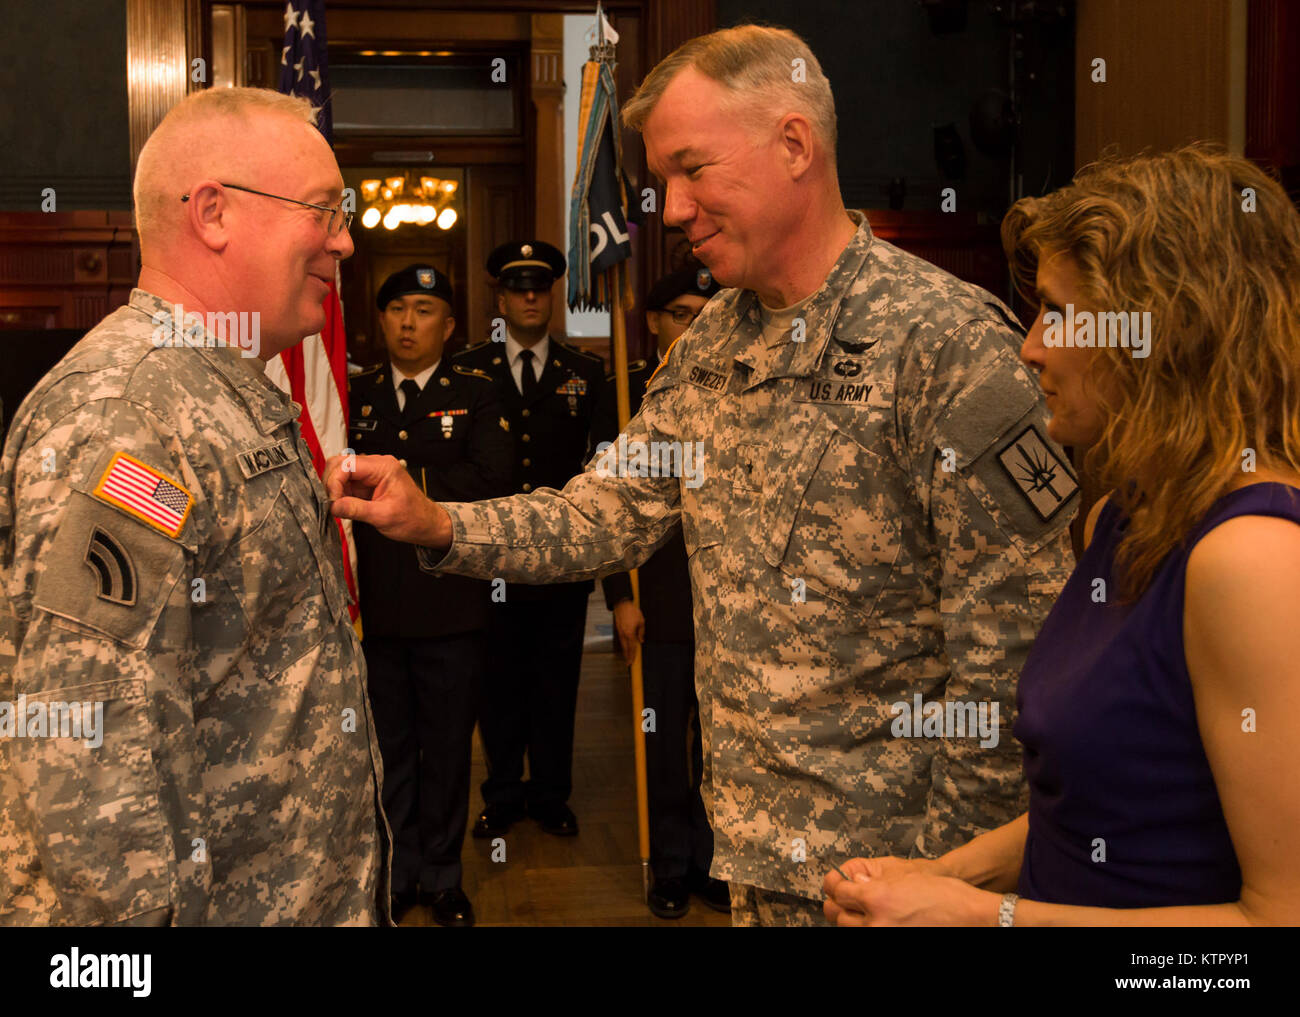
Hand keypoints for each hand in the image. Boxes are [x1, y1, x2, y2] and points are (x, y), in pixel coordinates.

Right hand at [324, 453, 450, 546]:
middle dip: (331, 483)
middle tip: (331, 503)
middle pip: (340, 463)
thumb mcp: (383, 516)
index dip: (334, 482)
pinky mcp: (368, 484)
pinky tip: (343, 506)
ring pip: (341, 473)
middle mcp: (377, 466)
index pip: (347, 464)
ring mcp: (372, 474)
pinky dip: (340, 494)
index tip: (332, 501)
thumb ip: (356, 509)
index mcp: (384, 467)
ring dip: (335, 489)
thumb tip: (333, 505)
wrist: (426, 524)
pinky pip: (347, 484)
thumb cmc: (414, 518)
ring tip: (338, 506)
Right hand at [611, 599, 644, 663]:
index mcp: (630, 633)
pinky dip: (623, 644)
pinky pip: (621, 639)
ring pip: (623, 644)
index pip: (632, 647)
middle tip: (628, 663)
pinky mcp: (619, 628)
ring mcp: (620, 631)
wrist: (622, 604)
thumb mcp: (641, 621)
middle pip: (626, 648)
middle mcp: (624, 633)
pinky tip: (625, 646)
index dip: (632, 655)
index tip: (632, 661)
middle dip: (627, 656)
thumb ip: (641, 632)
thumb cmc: (632, 612)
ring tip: (627, 657)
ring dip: (625, 651)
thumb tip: (641, 641)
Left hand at [823, 856, 997, 926]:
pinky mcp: (894, 943)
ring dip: (849, 919)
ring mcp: (885, 937)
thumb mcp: (905, 876)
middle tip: (842, 896)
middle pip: (838, 915)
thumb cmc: (943, 894)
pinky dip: (866, 928)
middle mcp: (877, 923)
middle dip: (836, 903)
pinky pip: (867, 936)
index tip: (836, 881)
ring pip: (849, 930)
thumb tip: (855, 882)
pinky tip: (874, 921)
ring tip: (856, 910)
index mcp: (877, 898)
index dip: (834, 884)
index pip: (839, 892)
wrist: (968, 916)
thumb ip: (874, 880)